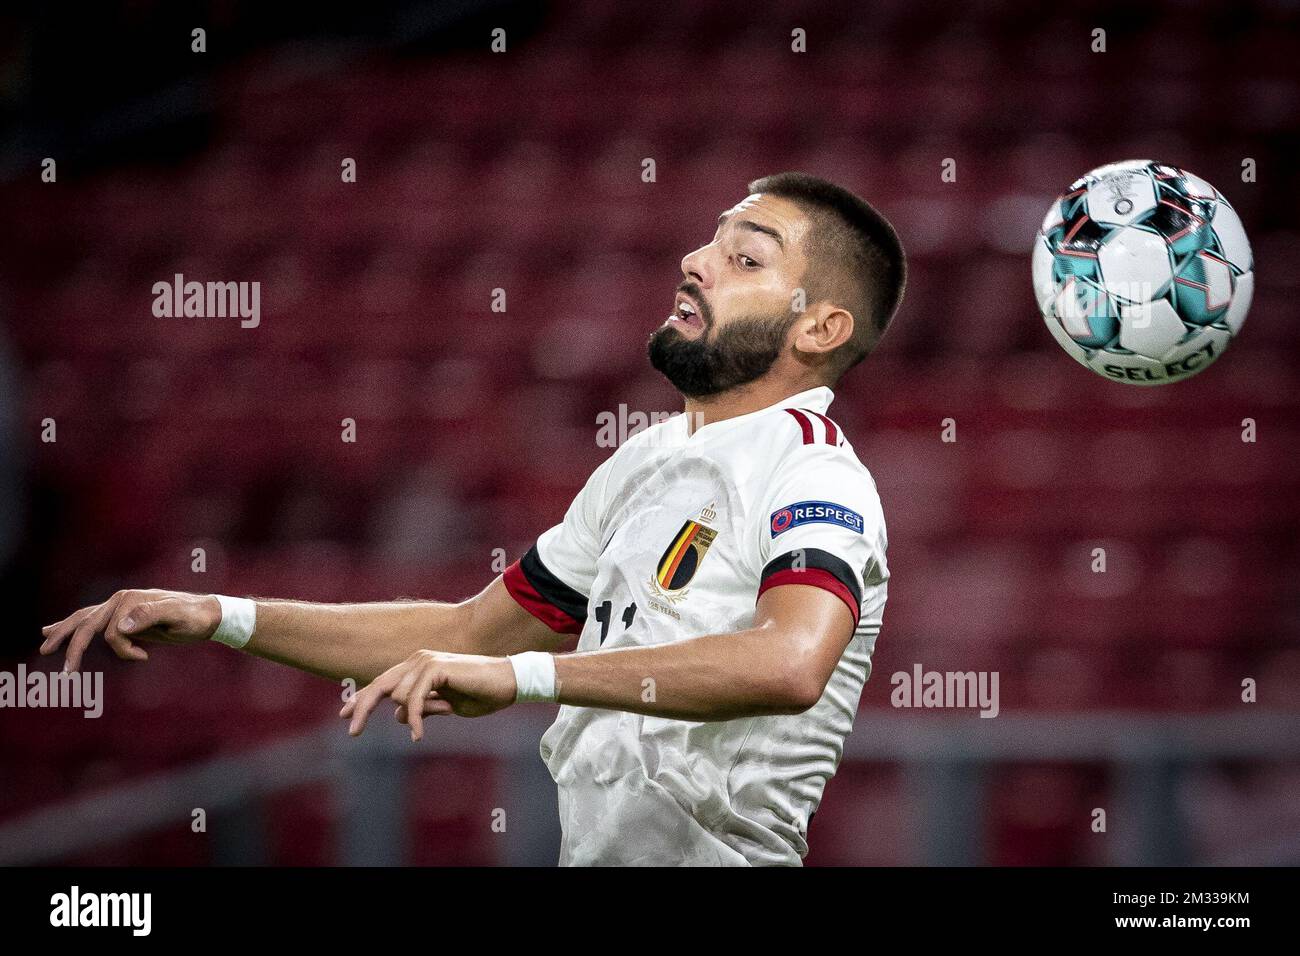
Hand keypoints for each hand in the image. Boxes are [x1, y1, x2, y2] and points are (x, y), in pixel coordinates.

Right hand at [40, 589, 222, 671]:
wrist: (207, 614)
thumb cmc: (195, 617)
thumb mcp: (178, 617)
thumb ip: (152, 616)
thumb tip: (120, 625)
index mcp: (130, 600)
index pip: (112, 632)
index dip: (124, 649)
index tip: (145, 656)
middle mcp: (121, 600)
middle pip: (86, 623)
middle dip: (72, 646)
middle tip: (66, 673)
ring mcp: (120, 607)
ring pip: (83, 620)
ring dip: (63, 633)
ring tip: (44, 645)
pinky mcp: (122, 616)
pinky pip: (91, 620)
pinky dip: (72, 625)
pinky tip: (51, 628)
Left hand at [340, 650, 517, 739]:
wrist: (509, 683)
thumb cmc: (482, 693)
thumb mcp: (448, 705)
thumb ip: (424, 707)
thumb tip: (396, 715)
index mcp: (419, 667)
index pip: (383, 683)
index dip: (362, 699)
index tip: (345, 715)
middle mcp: (418, 660)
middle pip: (380, 685)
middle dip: (362, 708)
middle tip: (351, 731)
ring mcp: (426, 661)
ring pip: (397, 696)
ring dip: (408, 719)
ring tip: (419, 732)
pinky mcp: (436, 668)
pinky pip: (414, 699)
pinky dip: (414, 718)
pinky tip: (418, 735)